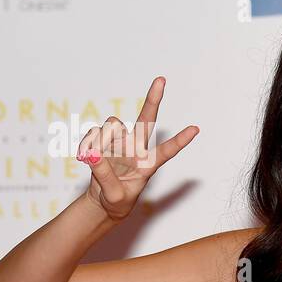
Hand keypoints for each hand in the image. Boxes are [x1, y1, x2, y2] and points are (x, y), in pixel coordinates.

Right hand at [80, 76, 197, 221]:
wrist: (103, 201)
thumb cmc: (117, 201)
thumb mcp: (114, 195)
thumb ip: (105, 175)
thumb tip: (93, 154)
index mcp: (148, 164)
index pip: (167, 151)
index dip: (180, 141)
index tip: (196, 129)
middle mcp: (136, 148)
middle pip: (146, 120)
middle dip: (153, 99)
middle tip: (161, 79)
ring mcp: (119, 142)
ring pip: (111, 125)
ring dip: (100, 138)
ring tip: (93, 158)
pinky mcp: (102, 141)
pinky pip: (92, 133)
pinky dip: (86, 144)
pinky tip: (84, 156)